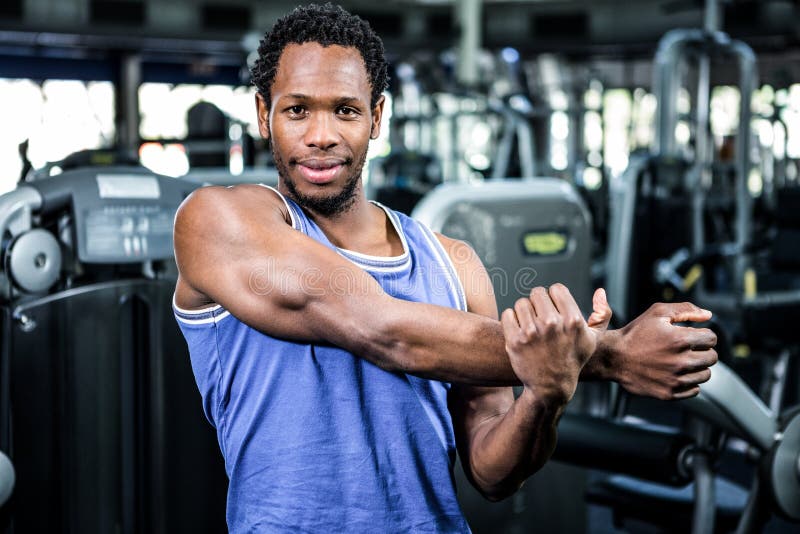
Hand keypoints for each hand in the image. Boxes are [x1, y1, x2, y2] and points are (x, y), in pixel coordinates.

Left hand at [501, 284, 596, 404]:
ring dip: (524, 312)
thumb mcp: (592, 340)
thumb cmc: (572, 359)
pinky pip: (508, 314)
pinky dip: (511, 321)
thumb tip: (600, 290)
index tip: (553, 309)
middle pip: (537, 293)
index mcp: (573, 320)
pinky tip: (520, 331)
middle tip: (540, 317)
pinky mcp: (515, 340)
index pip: (556, 289)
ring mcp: (532, 332)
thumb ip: (602, 314)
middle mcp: (552, 324)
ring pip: (521, 303)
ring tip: (531, 326)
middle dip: (538, 304)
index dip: (554, 298)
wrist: (551, 386)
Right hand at [604, 302, 717, 399]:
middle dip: (702, 350)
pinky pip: (694, 390)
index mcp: (681, 340)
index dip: (703, 335)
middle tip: (687, 349)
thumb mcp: (657, 313)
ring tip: (681, 361)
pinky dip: (689, 382)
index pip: (712, 339)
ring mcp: (676, 379)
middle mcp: (681, 361)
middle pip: (712, 357)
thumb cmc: (635, 333)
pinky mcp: (670, 393)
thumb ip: (686, 309)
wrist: (613, 357)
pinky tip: (675, 373)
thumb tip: (708, 315)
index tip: (692, 336)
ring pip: (705, 374)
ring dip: (697, 367)